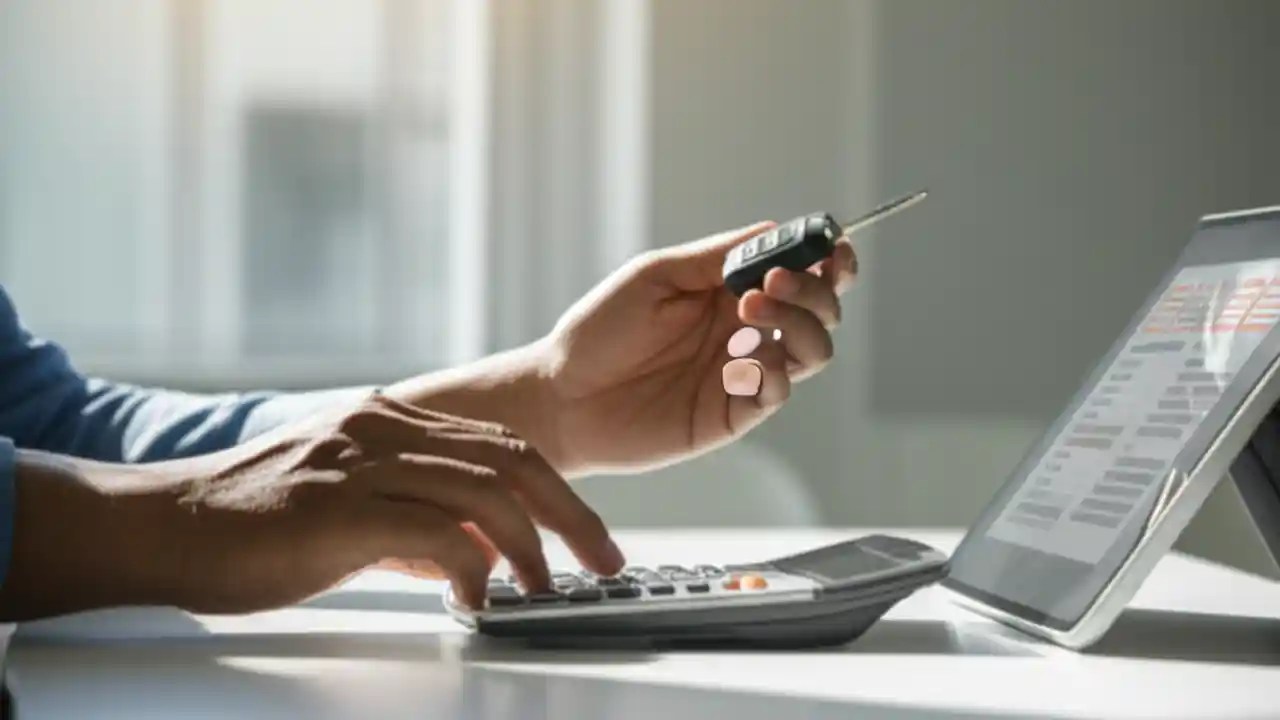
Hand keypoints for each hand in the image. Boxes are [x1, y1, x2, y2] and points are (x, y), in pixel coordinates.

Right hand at [0, 394, 621, 619]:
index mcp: (391, 419)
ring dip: (530, 547)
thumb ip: (415, 521)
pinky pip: (437, 531)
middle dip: (570, 516)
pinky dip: (473, 568)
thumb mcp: (351, 510)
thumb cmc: (256, 523)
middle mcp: (383, 427)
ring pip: (486, 491)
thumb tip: (476, 555)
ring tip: (543, 590)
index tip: (590, 537)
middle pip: (512, 460)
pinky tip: (477, 598)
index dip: (559, 491)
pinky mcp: (339, 506)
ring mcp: (361, 461)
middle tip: (602, 562)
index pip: (503, 445)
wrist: (167, 525)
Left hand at [542, 222, 857, 473]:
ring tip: (749, 311)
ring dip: (797, 324)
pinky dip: (774, 371)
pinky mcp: (731, 416)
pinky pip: (778, 393)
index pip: (802, 272)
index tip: (831, 246)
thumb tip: (776, 230)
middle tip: (771, 282)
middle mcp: (747, 332)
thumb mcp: (657, 276)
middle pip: (821, 310)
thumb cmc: (600, 331)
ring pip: (813, 352)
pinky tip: (740, 359)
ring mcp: (743, 375)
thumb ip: (716, 256)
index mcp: (732, 292)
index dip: (829, 258)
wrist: (561, 396)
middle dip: (815, 289)